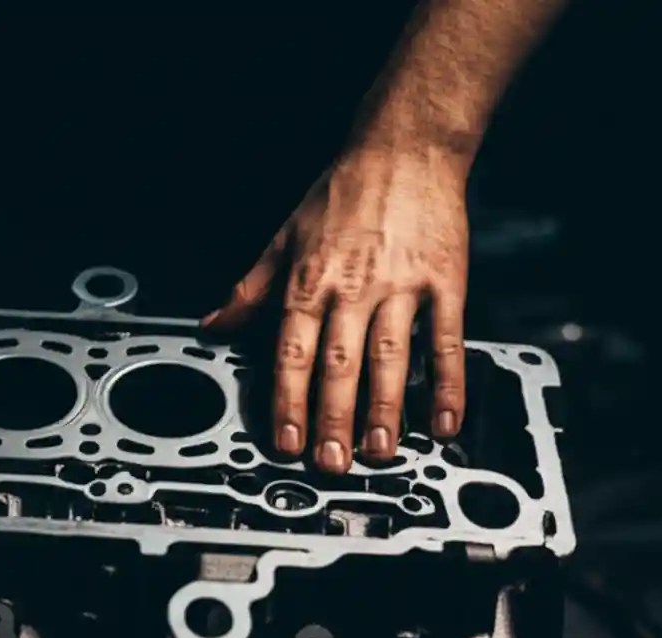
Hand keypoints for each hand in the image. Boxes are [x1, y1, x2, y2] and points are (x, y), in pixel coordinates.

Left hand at [203, 148, 468, 473]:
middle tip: (331, 463)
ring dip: (385, 409)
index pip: (291, 351)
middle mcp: (353, 288)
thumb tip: (212, 326)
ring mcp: (401, 287)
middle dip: (333, 417)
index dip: (286, 400)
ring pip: (392, 357)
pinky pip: (447, 340)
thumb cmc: (343, 194)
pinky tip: (444, 420)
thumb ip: (250, 291)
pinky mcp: (445, 283)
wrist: (406, 149)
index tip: (284, 441)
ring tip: (379, 451)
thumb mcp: (283, 239)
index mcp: (309, 281)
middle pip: (340, 362)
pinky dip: (448, 382)